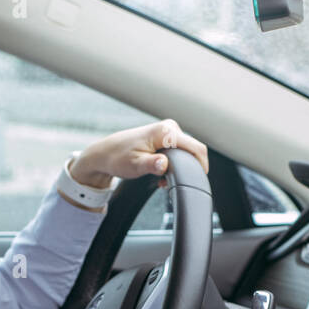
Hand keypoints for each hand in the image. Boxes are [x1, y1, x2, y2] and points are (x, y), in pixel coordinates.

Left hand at [71, 118, 209, 189]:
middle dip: (187, 168)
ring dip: (180, 167)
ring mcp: (168, 130)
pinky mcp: (165, 136)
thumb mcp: (135, 165)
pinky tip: (162, 172)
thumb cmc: (118, 158)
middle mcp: (169, 127)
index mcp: (164, 132)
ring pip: (187, 151)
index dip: (201, 165)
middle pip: (194, 149)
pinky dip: (175, 163)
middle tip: (171, 181)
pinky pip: (179, 150)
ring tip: (163, 178)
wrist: (106, 153)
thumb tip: (164, 164)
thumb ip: (152, 165)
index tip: (197, 180)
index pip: (196, 148)